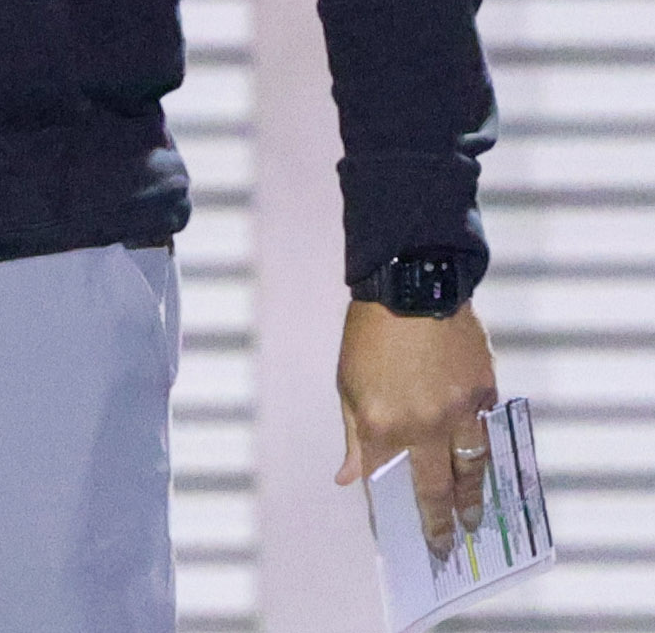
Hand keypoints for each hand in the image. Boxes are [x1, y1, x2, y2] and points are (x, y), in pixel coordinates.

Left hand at [336, 299, 499, 557]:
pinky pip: (487, 431)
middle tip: (448, 546)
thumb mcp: (348, 386)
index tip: (405, 537)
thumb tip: (349, 478)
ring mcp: (461, 410)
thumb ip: (355, 436)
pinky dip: (484, 451)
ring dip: (473, 498)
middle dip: (442, 521)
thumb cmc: (369, 337)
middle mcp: (426, 425)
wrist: (412, 289)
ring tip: (474, 521)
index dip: (395, 512)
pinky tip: (484, 468)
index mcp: (384, 425)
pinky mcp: (486, 391)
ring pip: (472, 466)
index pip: (389, 482)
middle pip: (439, 486)